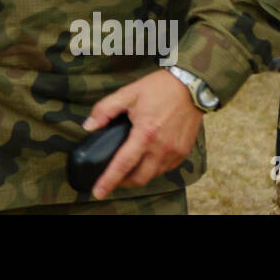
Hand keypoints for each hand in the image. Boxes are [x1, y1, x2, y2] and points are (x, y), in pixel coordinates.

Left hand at [83, 69, 203, 199]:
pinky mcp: (183, 152)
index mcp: (145, 133)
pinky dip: (153, 168)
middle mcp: (161, 147)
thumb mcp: (128, 93)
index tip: (98, 192)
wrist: (191, 87)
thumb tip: (89, 126)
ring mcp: (174, 152)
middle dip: (123, 182)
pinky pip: (166, 168)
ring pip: (153, 175)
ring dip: (139, 175)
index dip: (109, 180)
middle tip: (112, 178)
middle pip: (139, 178)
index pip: (123, 164)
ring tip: (128, 167)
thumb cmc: (158, 89)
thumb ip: (105, 109)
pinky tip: (146, 158)